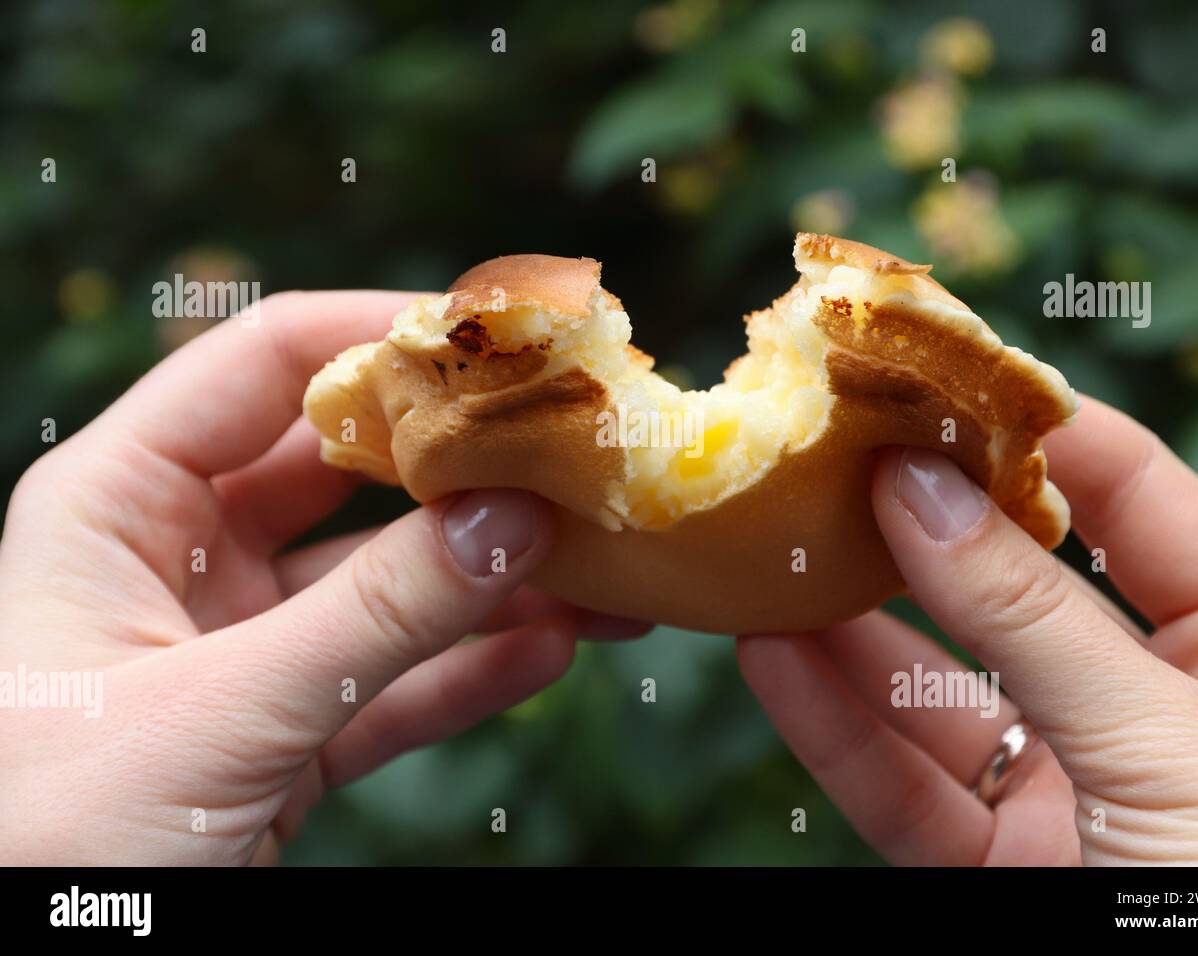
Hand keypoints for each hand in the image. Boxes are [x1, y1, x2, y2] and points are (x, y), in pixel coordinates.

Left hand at [0, 291, 644, 864]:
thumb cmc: (47, 840)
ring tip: (600, 564)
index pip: (264, 366)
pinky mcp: (280, 730)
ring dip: (494, 577)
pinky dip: (471, 669)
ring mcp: (237, 645)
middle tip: (572, 451)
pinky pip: (392, 680)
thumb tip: (511, 520)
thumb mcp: (218, 713)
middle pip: (346, 469)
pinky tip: (554, 647)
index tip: (500, 343)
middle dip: (463, 465)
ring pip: (386, 584)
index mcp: (119, 503)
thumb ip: (374, 616)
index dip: (382, 337)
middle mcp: (180, 555)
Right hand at [739, 395, 1197, 864]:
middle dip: (924, 525)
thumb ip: (1031, 617)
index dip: (1044, 436)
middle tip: (833, 457)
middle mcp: (1163, 712)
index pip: (1141, 505)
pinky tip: (771, 655)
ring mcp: (1074, 794)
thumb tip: (917, 488)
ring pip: (941, 689)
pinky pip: (903, 785)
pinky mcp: (999, 869)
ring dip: (850, 623)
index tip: (943, 379)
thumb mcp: (1170, 746)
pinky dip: (832, 722)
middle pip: (1022, 589)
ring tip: (772, 550)